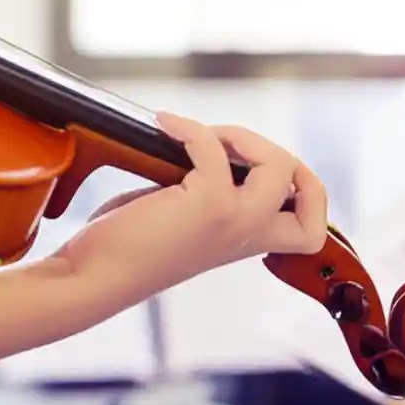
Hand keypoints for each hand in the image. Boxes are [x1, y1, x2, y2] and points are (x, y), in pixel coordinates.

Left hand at [55, 112, 328, 290]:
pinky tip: (162, 125)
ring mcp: (233, 222)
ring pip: (280, 165)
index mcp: (244, 242)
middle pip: (312, 193)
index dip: (306, 194)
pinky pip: (214, 147)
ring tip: (203, 136)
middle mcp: (246, 235)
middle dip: (279, 153)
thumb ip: (206, 189)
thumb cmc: (123, 248)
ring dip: (241, 135)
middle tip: (229, 149)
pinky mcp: (207, 207)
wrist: (93, 279)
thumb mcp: (178, 217)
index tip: (260, 168)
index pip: (311, 232)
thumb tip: (210, 143)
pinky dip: (189, 127)